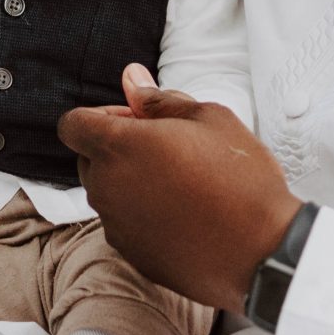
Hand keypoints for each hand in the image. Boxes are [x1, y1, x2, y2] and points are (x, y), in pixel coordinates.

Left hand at [60, 65, 298, 311]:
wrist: (261, 252)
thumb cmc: (240, 179)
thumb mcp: (209, 119)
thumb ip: (160, 99)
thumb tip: (131, 79)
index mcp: (118, 148)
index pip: (72, 125)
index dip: (99, 117)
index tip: (135, 121)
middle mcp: (106, 188)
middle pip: (88, 160)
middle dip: (116, 149)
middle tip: (166, 148)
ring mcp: (116, 226)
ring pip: (108, 194)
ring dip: (131, 182)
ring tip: (181, 183)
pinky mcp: (132, 255)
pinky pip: (126, 225)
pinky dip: (144, 215)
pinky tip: (184, 215)